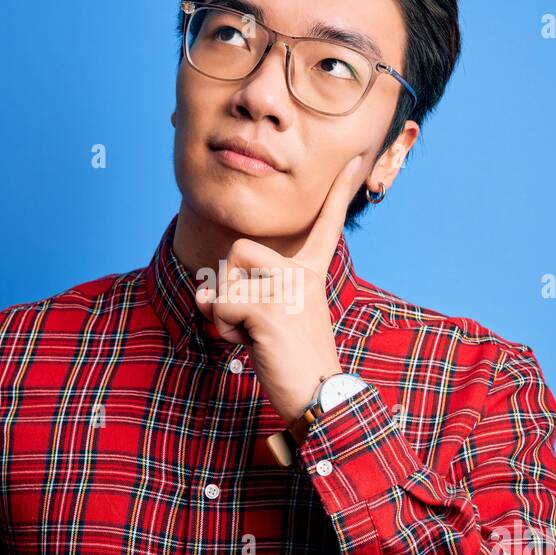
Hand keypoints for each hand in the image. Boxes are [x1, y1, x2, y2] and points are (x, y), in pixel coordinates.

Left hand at [194, 154, 366, 422]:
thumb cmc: (294, 362)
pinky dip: (223, 328)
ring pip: (225, 281)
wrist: (318, 397)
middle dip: (228, 285)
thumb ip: (242, 296)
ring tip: (253, 335)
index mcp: (311, 273)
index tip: (355, 157)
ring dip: (225, 313)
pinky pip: (220, 305)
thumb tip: (200, 291)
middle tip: (249, 319)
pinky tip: (249, 344)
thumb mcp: (271, 319)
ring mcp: (286, 290)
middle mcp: (302, 274)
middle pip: (239, 250)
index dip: (337, 191)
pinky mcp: (268, 310)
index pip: (325, 225)